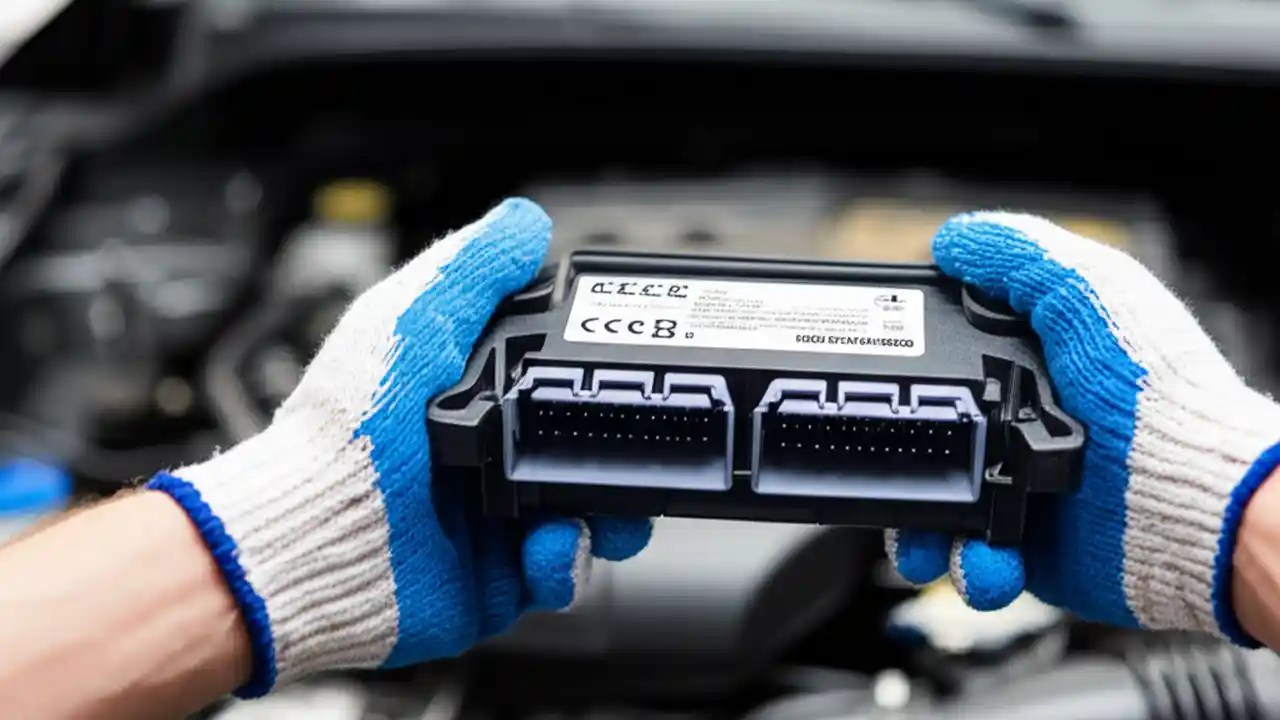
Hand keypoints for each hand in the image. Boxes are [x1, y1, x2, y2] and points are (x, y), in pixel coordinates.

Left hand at [147, 198, 650, 696]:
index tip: (624, 375)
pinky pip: (563, 577)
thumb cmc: (347, 426)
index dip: (600, 377)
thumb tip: (525, 222)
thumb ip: (473, 267)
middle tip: (625, 453)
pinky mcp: (500, 582)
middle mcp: (491, 456)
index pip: (565, 379)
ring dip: (604, 513)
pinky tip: (542, 545)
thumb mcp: (410, 317)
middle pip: (593, 451)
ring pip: (593, 517)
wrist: (318, 533)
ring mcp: (498, 522)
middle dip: (622, 456)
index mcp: (475, 393)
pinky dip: (565, 564)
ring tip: (583, 510)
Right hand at [885, 212, 1279, 642]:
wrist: (1197, 499)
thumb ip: (1017, 256)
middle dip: (895, 463)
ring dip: (917, 529)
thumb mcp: (1086, 288)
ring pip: (934, 512)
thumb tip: (952, 240)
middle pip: (921, 444)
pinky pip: (974, 563)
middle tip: (886, 468)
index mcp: (1030, 366)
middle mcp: (1022, 428)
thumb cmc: (1155, 391)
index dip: (905, 369)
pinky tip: (986, 557)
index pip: (942, 363)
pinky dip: (969, 566)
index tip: (879, 377)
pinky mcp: (1033, 552)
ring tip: (924, 537)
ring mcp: (1024, 492)